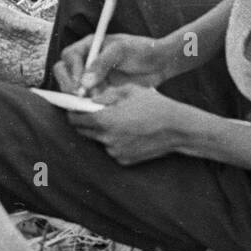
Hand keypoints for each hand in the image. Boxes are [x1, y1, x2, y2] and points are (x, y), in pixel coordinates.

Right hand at [53, 33, 173, 97]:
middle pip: (63, 71)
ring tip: (90, 101)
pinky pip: (86, 98)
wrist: (160, 63)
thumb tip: (84, 83)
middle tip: (78, 96)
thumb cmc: (142, 50)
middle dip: (67, 84)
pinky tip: (96, 106)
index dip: (72, 70)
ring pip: (72, 87)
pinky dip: (87, 103)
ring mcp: (92, 76)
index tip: (80, 83)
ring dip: (77, 96)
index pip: (69, 56)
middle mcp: (87, 60)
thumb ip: (102, 63)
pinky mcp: (99, 90)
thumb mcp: (121, 50)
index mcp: (89, 46)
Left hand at [66, 85, 191, 164]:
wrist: (178, 128)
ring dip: (101, 131)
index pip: (75, 119)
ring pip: (98, 140)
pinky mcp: (123, 160)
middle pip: (83, 131)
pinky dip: (114, 141)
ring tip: (119, 121)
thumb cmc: (154, 105)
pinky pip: (111, 149)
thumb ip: (104, 95)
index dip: (72, 113)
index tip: (73, 109)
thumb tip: (88, 101)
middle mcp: (106, 139)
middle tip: (93, 113)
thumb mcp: (128, 91)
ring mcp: (114, 151)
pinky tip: (130, 132)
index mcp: (104, 120)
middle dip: (84, 122)